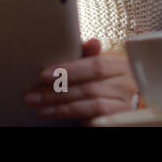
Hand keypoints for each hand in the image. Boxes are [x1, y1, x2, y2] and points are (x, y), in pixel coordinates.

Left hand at [24, 38, 138, 121]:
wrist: (127, 102)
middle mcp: (126, 84)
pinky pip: (97, 120)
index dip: (69, 70)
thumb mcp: (100, 65)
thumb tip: (92, 42)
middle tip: (33, 95)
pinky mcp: (120, 119)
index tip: (44, 75)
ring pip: (91, 106)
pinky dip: (77, 118)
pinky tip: (58, 116)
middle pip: (89, 87)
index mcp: (120, 65)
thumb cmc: (109, 80)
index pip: (95, 65)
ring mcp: (125, 104)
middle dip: (57, 92)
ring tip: (40, 108)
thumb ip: (90, 55)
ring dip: (62, 108)